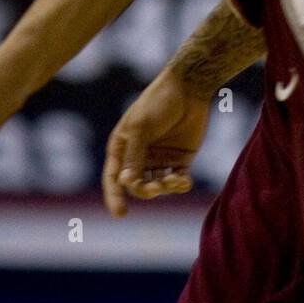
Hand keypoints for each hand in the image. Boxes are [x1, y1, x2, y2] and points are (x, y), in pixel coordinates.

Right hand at [102, 70, 212, 216]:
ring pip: (158, 185)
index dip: (115, 197)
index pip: (114, 178)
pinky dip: (179, 184)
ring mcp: (160, 159)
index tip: (120, 214)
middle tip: (156, 188)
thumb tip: (125, 183)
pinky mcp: (180, 159)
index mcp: (122, 147)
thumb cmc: (158, 103)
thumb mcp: (142, 128)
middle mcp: (139, 156)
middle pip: (137, 185)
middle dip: (145, 190)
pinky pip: (177, 179)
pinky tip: (184, 181)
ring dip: (165, 187)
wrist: (189, 88)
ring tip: (174, 180)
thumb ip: (135, 156)